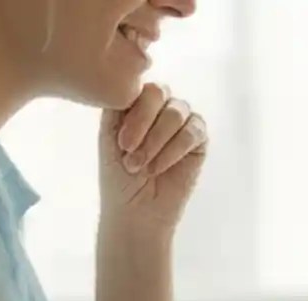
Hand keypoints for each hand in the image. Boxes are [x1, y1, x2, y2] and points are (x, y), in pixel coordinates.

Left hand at [99, 83, 209, 242]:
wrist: (135, 211)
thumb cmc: (118, 177)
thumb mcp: (108, 138)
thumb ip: (117, 108)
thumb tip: (131, 83)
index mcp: (136, 103)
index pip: (139, 87)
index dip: (133, 112)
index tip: (122, 144)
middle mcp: (160, 107)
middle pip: (159, 92)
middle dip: (144, 124)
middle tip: (131, 152)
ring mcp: (182, 122)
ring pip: (176, 112)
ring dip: (157, 141)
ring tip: (143, 166)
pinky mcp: (199, 140)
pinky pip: (193, 131)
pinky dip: (175, 150)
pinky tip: (160, 168)